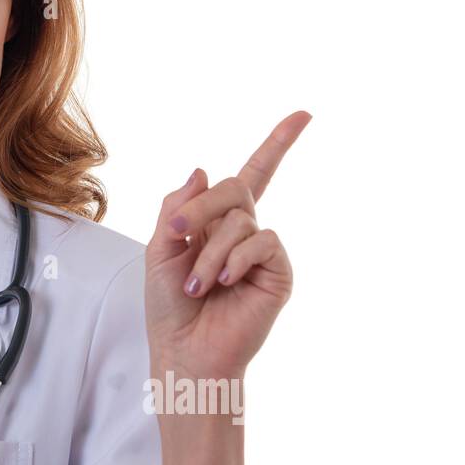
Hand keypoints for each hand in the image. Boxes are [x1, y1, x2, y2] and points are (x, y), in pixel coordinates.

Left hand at [145, 111, 310, 380]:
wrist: (186, 349)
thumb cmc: (171, 305)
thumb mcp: (160, 248)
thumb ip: (177, 207)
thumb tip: (201, 170)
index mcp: (217, 222)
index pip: (252, 175)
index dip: (278, 144)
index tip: (304, 115)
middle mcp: (245, 231)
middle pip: (233, 188)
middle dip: (201, 208)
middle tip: (177, 236)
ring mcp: (263, 251)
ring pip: (240, 220)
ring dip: (209, 252)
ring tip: (198, 285)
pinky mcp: (279, 271)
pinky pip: (262, 242)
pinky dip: (235, 259)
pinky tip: (224, 283)